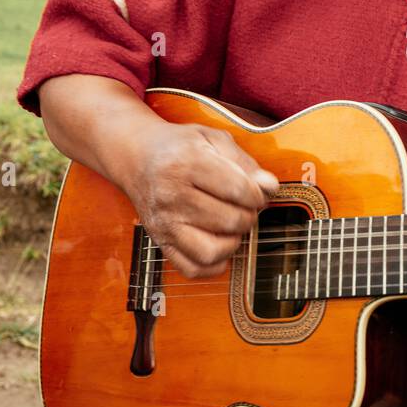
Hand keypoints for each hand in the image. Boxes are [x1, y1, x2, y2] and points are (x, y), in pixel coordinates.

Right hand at [119, 121, 278, 278]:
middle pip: (231, 221)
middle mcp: (171, 196)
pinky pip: (193, 268)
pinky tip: (219, 242)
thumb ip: (245, 162)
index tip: (257, 191)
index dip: (259, 194)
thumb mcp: (213, 139)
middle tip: (245, 206)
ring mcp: (164, 223)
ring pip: (213, 251)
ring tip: (233, 225)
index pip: (239, 190)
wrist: (137, 158)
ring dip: (233, 241)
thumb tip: (269, 187)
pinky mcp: (160, 242)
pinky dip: (214, 263)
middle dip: (249, 215)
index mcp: (186, 164)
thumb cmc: (180, 147)